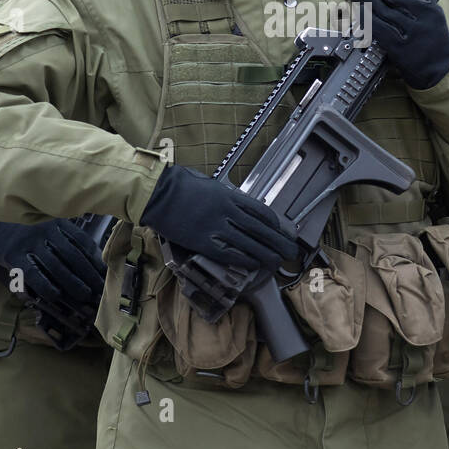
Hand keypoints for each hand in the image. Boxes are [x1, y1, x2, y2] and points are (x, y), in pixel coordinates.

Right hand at [0, 218, 107, 319]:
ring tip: (85, 295)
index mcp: (57, 222)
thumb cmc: (23, 227)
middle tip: (100, 290)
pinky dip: (45, 285)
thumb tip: (91, 259)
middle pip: (73, 256)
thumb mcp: (46, 224)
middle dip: (88, 274)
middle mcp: (46, 231)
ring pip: (56, 266)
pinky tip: (55, 296)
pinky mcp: (14, 255)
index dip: (95, 260)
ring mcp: (30, 243)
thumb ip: (64, 237)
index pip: (82, 242)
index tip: (105, 274)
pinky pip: (33, 273)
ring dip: (72, 282)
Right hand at [140, 165, 297, 271]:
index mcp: (229, 195)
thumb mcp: (209, 184)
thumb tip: (237, 207)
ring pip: (248, 244)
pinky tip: (253, 264)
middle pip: (259, 230)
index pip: (260, 212)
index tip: (283, 231)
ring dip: (265, 254)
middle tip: (290, 251)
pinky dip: (243, 260)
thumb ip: (225, 196)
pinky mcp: (202, 242)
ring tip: (277, 261)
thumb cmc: (180, 184)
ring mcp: (216, 227)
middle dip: (277, 242)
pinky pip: (228, 253)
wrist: (158, 193)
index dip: (274, 224)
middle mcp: (227, 211)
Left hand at [348, 0, 448, 88]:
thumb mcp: (430, 10)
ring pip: (384, 11)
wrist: (439, 66)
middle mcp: (422, 18)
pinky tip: (358, 10)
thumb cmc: (430, 33)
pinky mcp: (401, 49)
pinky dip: (367, 19)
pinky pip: (380, 30)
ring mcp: (412, 34)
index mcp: (429, 6)